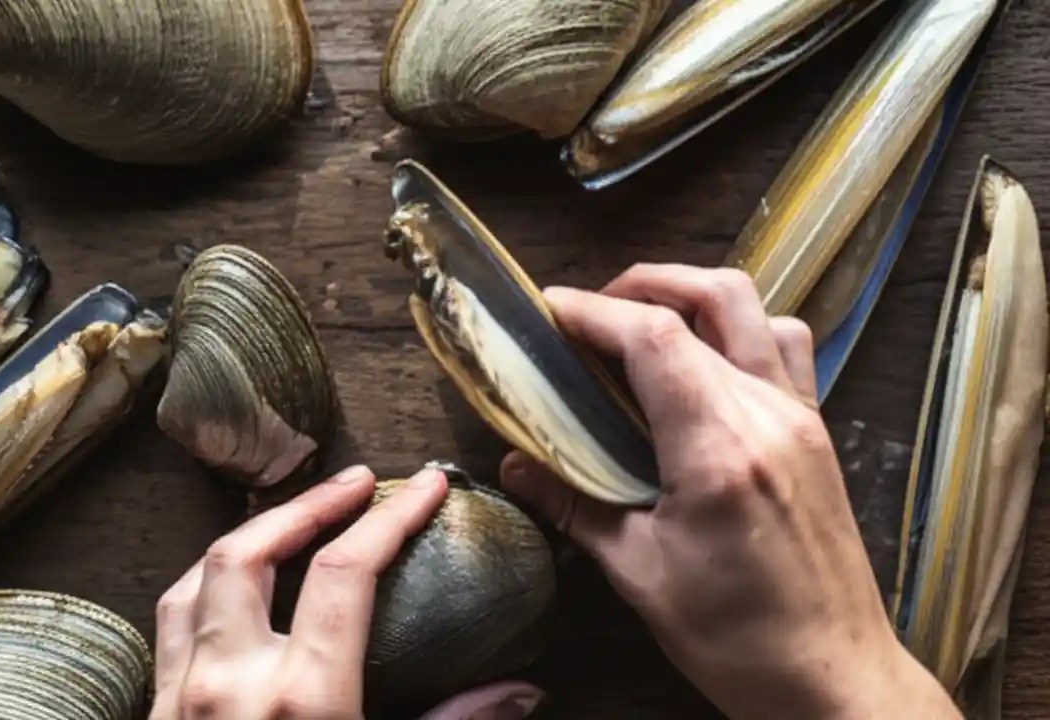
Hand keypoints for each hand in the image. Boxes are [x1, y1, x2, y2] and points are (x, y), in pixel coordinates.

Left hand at [149, 465, 542, 719]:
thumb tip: (520, 692)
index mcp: (301, 700)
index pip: (345, 571)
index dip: (391, 517)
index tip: (427, 486)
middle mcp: (228, 685)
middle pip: (251, 550)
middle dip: (306, 503)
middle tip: (357, 482)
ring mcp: (178, 702)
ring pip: (196, 578)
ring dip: (247, 536)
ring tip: (292, 518)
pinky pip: (170, 626)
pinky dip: (206, 586)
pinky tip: (234, 592)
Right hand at [499, 264, 958, 719]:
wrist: (832, 678)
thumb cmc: (736, 638)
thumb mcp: (639, 574)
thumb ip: (574, 505)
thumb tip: (516, 464)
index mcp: (719, 450)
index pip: (653, 336)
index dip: (593, 309)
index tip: (546, 309)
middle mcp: (769, 416)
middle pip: (705, 302)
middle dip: (635, 288)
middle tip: (585, 314)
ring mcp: (801, 417)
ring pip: (753, 307)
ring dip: (692, 292)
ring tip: (641, 318)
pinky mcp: (816, 431)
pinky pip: (783, 344)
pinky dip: (738, 326)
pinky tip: (702, 357)